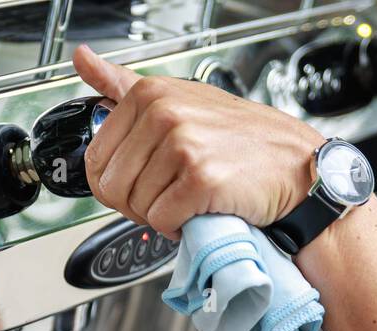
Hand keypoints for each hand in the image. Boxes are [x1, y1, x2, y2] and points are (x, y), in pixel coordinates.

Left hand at [72, 45, 324, 238]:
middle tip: (171, 192)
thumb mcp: (178, 98)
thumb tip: (82, 59)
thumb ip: (123, 84)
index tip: (148, 177)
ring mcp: (183, 145)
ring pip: (136, 206)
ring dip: (162, 214)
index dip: (120, 182)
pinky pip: (162, 220)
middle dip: (138, 202)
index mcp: (150, 95)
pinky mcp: (200, 179)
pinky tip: (200, 209)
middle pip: (112, 187)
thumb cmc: (238, 139)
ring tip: (190, 196)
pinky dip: (179, 226)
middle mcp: (164, 114)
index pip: (97, 160)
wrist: (294, 168)